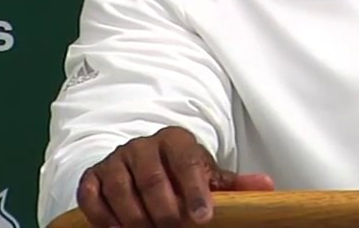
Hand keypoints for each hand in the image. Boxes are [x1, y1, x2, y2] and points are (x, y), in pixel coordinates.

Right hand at [77, 126, 273, 227]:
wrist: (145, 163)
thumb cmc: (181, 173)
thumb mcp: (207, 176)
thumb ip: (234, 184)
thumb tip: (267, 186)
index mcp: (175, 140)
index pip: (186, 162)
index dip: (195, 191)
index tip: (203, 216)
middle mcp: (143, 145)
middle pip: (152, 179)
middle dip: (165, 211)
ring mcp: (116, 159)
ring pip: (121, 189)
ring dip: (136, 217)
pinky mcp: (93, 176)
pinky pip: (91, 195)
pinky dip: (103, 216)